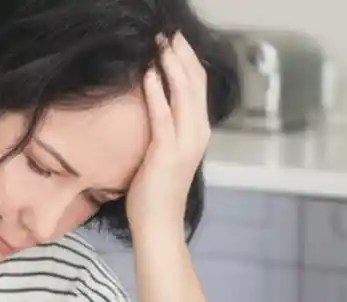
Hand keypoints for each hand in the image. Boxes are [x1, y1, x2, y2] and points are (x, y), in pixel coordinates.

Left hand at [125, 32, 211, 236]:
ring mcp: (185, 143)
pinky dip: (155, 91)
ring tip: (158, 44)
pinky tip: (147, 74)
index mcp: (199, 131)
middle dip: (181, 54)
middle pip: (195, 82)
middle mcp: (198, 133)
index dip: (188, 59)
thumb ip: (168, 129)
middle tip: (167, 33)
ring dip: (170, 65)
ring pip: (183, 93)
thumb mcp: (167, 152)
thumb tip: (155, 104)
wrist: (159, 224)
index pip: (198, 85)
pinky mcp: (166, 152)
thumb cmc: (157, 191)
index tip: (174, 40)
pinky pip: (162, 114)